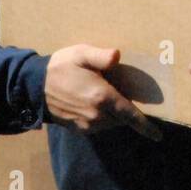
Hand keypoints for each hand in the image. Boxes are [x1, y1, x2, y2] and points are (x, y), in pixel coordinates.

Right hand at [45, 44, 161, 138]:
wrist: (33, 86)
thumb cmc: (60, 67)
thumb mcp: (80, 54)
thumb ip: (101, 56)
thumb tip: (117, 55)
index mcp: (102, 98)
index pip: (130, 115)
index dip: (145, 126)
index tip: (158, 135)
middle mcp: (97, 115)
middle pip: (122, 118)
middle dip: (127, 110)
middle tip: (120, 92)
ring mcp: (88, 124)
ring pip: (112, 122)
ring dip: (114, 113)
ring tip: (105, 95)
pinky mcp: (79, 129)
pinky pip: (99, 125)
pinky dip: (103, 117)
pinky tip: (95, 102)